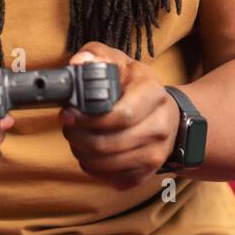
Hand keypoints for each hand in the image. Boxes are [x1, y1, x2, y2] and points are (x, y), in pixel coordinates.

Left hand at [60, 42, 180, 190]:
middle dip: (80, 137)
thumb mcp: (119, 62)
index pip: (122, 115)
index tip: (69, 114)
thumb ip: (97, 56)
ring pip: (109, 164)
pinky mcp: (148, 172)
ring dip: (83, 153)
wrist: (166, 112)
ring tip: (76, 138)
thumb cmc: (135, 85)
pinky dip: (94, 168)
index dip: (90, 118)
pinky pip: (113, 178)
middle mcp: (161, 125)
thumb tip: (79, 63)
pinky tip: (90, 152)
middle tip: (68, 127)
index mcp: (154, 93)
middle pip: (111, 143)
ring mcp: (157, 152)